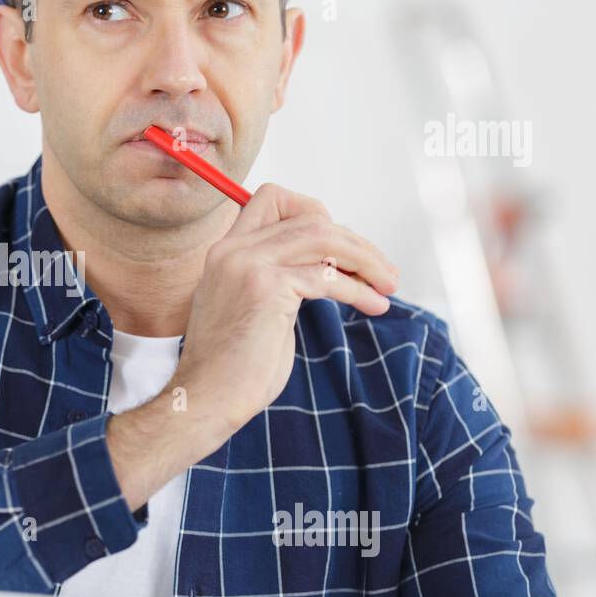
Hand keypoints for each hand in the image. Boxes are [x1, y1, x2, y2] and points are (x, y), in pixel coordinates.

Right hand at [172, 183, 399, 454]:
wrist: (208, 397)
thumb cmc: (235, 366)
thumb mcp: (254, 308)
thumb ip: (278, 279)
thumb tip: (327, 266)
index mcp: (227, 251)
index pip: (273, 199)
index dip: (313, 212)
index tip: (340, 245)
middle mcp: (234, 249)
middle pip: (309, 216)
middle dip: (354, 241)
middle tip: (382, 271)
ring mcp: (248, 265)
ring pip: (322, 237)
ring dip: (365, 259)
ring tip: (387, 285)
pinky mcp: (266, 287)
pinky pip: (327, 275)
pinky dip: (358, 289)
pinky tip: (372, 305)